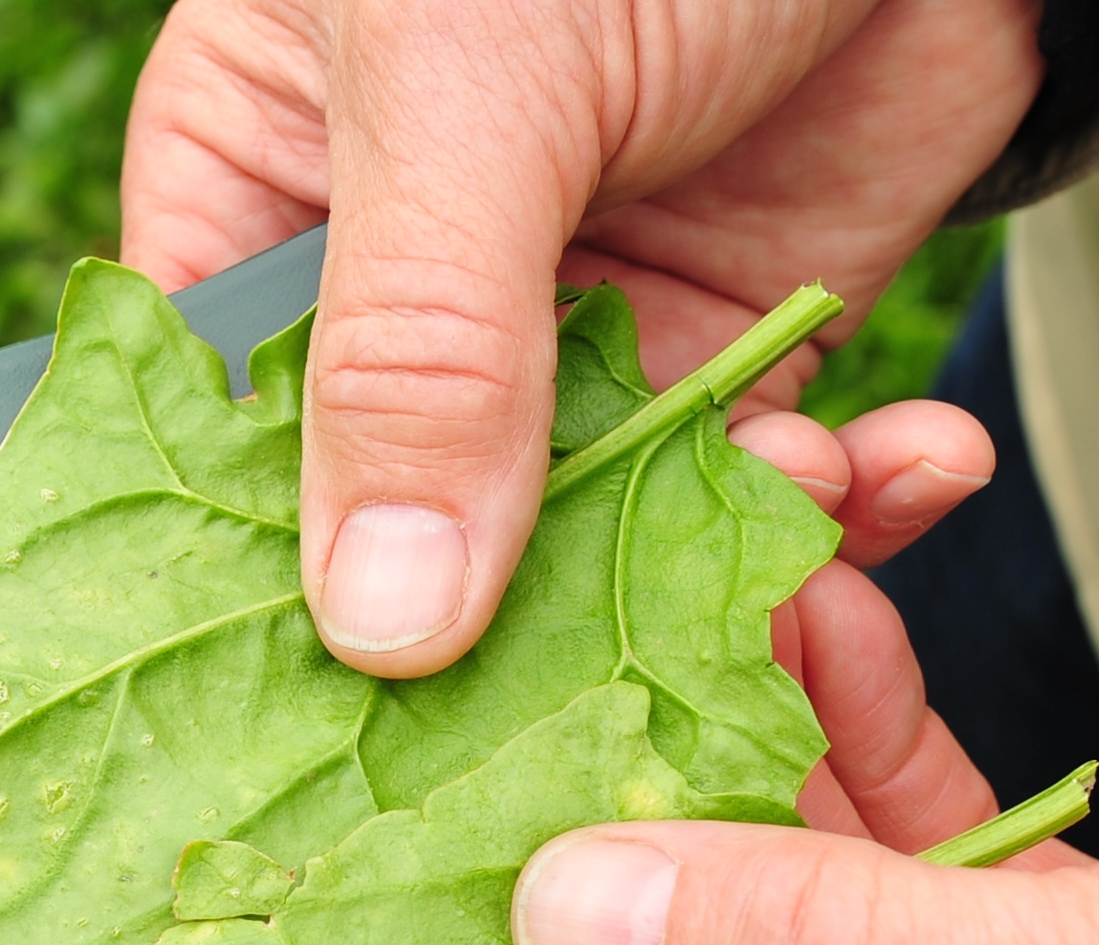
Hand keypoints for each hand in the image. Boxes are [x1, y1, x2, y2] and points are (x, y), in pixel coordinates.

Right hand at [121, 0, 1040, 674]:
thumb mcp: (469, 80)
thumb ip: (416, 347)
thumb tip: (379, 618)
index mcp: (268, 207)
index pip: (215, 439)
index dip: (253, 580)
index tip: (307, 706)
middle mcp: (408, 306)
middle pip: (398, 531)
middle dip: (487, 622)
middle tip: (558, 710)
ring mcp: (565, 344)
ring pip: (581, 542)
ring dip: (684, 569)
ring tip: (791, 529)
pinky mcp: (720, 358)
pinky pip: (739, 489)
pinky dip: (820, 508)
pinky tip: (882, 470)